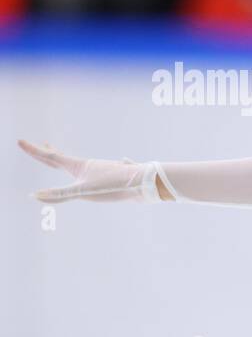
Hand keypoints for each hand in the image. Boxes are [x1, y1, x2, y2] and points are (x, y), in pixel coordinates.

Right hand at [17, 139, 164, 202]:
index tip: (20, 141)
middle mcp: (90, 166)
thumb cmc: (115, 185)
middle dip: (51, 153)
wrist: (146, 182)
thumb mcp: (83, 192)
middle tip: (43, 144)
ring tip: (65, 162)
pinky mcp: (114, 178)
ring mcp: (102, 171)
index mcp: (79, 167)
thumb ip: (59, 195)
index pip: (51, 157)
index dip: (34, 151)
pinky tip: (116, 163)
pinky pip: (103, 171)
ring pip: (83, 166)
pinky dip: (100, 169)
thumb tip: (34, 196)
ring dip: (70, 162)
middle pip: (65, 159)